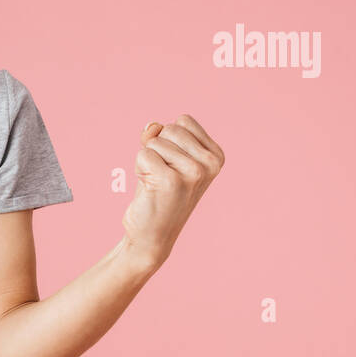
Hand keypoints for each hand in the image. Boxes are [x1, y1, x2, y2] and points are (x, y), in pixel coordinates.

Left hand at [121, 114, 224, 269]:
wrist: (152, 235)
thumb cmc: (158, 194)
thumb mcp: (165, 158)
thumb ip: (160, 136)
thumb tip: (151, 126)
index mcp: (216, 156)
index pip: (183, 121)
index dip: (168, 139)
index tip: (172, 164)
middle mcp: (210, 164)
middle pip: (169, 128)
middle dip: (156, 149)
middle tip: (161, 176)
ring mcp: (193, 172)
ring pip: (154, 141)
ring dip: (147, 161)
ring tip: (156, 184)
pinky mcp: (171, 181)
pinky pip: (144, 154)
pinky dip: (139, 169)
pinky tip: (150, 188)